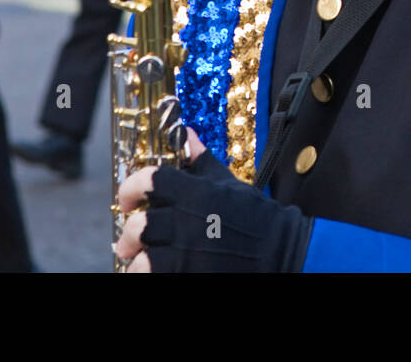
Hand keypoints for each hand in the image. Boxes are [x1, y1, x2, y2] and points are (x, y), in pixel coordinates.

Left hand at [113, 127, 310, 272]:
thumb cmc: (257, 217)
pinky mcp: (190, 275)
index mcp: (197, 192)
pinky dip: (147, 275)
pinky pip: (154, 276)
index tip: (127, 201)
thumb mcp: (230, 183)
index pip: (150, 181)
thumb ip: (201, 161)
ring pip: (142, 259)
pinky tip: (153, 273)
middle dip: (131, 235)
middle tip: (130, 241)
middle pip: (140, 226)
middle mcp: (189, 221)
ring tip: (139, 263)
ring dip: (138, 261)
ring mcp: (189, 253)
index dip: (130, 188)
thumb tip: (185, 133)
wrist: (282, 252)